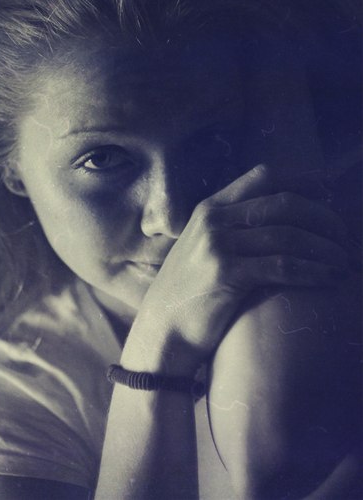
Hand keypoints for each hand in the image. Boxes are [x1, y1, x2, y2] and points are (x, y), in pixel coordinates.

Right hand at [125, 164, 347, 374]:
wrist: (162, 330)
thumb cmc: (189, 292)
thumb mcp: (202, 247)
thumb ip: (232, 228)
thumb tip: (280, 222)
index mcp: (210, 208)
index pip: (262, 176)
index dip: (301, 179)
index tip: (329, 189)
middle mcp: (214, 220)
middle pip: (283, 204)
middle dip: (322, 218)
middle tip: (345, 237)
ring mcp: (218, 245)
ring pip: (288, 235)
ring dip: (325, 248)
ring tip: (345, 262)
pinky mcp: (226, 273)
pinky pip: (282, 265)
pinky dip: (313, 270)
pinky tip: (329, 278)